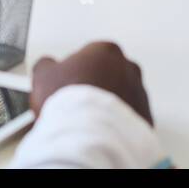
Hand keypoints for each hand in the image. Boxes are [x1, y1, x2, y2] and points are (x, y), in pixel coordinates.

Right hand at [30, 41, 151, 125]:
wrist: (88, 136)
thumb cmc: (69, 103)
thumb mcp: (43, 75)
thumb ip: (46, 64)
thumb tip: (47, 65)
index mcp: (105, 50)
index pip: (89, 56)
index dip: (74, 71)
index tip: (65, 85)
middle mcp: (128, 68)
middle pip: (108, 74)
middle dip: (94, 87)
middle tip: (76, 104)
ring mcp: (139, 93)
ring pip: (121, 97)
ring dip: (107, 105)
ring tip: (87, 122)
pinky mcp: (145, 118)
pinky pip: (129, 118)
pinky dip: (117, 124)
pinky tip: (100, 132)